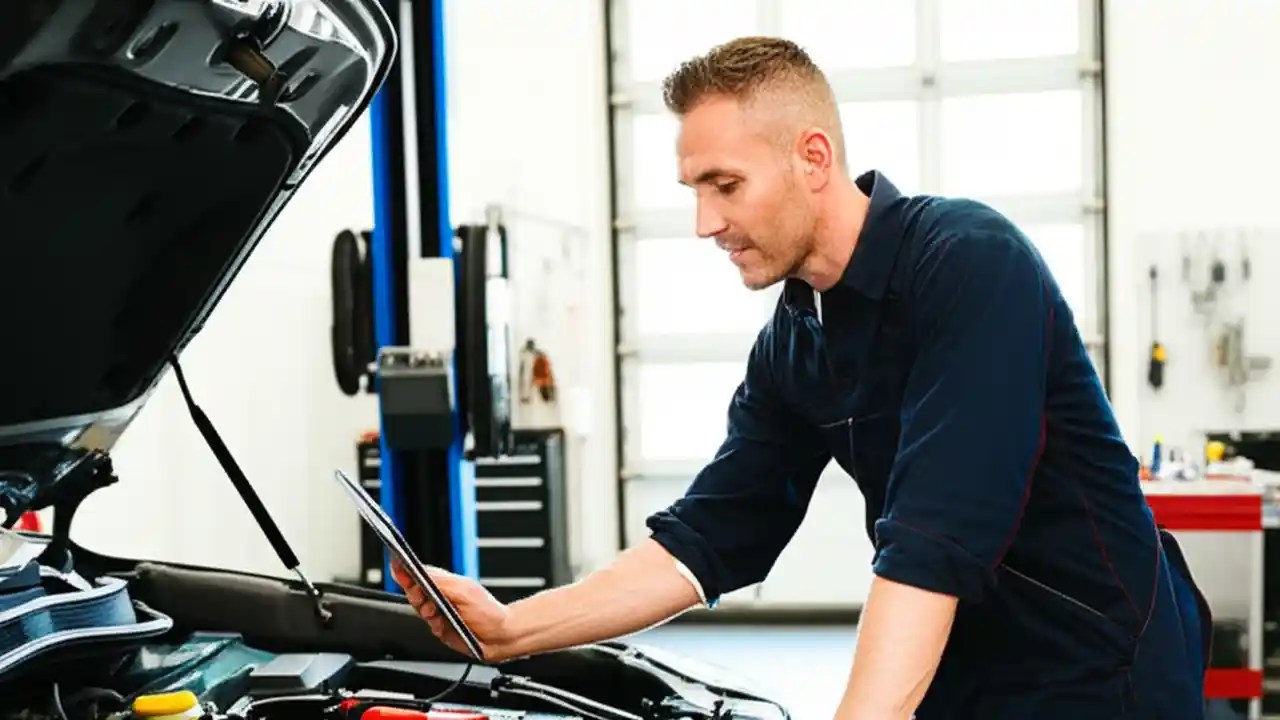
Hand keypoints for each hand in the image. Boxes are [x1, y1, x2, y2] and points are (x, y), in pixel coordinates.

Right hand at [391, 559, 515, 661]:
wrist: (500, 636)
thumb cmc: (488, 611)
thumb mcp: (464, 590)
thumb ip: (441, 582)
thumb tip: (423, 571)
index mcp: (444, 583)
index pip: (419, 574)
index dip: (406, 571)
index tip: (397, 565)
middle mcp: (439, 598)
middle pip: (414, 592)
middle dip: (415, 592)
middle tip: (419, 592)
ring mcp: (439, 615)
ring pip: (420, 611)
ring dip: (425, 610)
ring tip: (433, 610)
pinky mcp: (440, 631)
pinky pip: (429, 628)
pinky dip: (434, 626)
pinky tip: (442, 624)